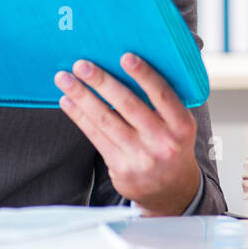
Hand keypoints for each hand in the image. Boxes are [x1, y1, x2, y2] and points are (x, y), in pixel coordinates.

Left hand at [54, 52, 200, 215]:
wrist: (171, 190)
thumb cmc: (172, 145)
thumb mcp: (180, 125)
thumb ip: (164, 101)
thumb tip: (129, 65)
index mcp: (182, 126)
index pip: (163, 96)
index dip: (144, 76)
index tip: (125, 57)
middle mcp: (162, 142)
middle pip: (128, 105)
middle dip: (102, 82)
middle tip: (82, 65)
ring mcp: (140, 157)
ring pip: (106, 120)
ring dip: (82, 96)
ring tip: (65, 79)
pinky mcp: (120, 168)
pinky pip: (95, 136)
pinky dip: (79, 116)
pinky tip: (68, 101)